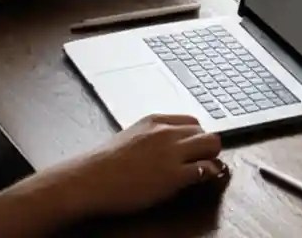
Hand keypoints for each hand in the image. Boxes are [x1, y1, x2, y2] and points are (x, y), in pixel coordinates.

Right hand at [65, 114, 226, 217]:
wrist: (89, 180)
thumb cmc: (103, 163)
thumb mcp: (131, 136)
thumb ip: (152, 136)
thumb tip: (168, 144)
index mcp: (155, 120)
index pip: (192, 121)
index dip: (196, 136)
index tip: (193, 147)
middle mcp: (167, 132)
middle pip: (205, 132)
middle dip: (206, 147)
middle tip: (200, 160)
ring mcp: (172, 153)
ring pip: (212, 145)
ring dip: (211, 157)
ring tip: (204, 169)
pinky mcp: (174, 175)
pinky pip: (206, 169)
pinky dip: (210, 173)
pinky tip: (204, 178)